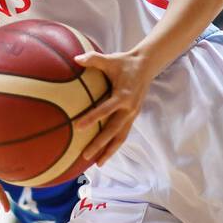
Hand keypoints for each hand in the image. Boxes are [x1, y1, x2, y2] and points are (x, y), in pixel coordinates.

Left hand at [72, 47, 155, 166]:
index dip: (92, 118)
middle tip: (85, 155)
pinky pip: (122, 135)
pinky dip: (114, 145)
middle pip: (113, 131)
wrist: (146, 66)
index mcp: (123, 96)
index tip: (78, 127)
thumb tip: (75, 58)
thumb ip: (93, 59)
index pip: (105, 110)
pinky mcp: (132, 118)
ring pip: (120, 137)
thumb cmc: (124, 62)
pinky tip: (104, 155)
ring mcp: (132, 115)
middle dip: (100, 144)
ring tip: (98, 165)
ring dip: (109, 151)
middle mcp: (129, 109)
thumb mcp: (110, 59)